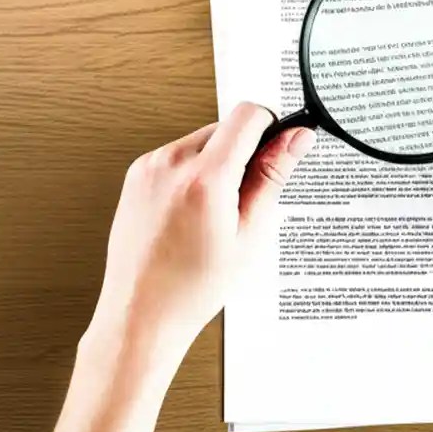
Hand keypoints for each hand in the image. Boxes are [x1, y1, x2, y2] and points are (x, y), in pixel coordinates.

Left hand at [46, 102, 314, 431]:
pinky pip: (177, 157)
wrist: (141, 315)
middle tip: (244, 201)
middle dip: (243, 154)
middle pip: (225, 128)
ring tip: (215, 214)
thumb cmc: (192, 289)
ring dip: (217, 164)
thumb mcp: (249, 234)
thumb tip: (296, 140)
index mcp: (205, 179)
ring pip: (201, 142)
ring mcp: (148, 168)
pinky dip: (193, 174)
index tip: (279, 147)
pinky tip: (193, 214)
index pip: (248, 116)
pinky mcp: (136, 175)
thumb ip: (273, 177)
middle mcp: (170, 165)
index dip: (272, 127)